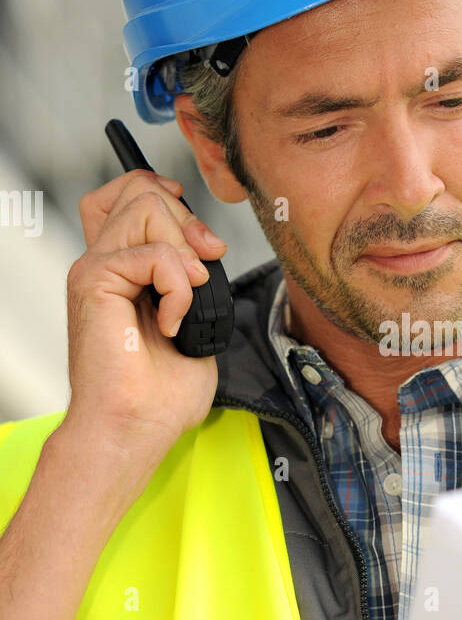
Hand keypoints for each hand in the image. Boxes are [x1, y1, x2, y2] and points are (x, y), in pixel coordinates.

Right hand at [64, 168, 227, 452]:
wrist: (134, 428)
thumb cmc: (158, 395)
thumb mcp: (195, 325)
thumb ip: (196, 284)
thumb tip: (208, 255)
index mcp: (123, 269)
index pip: (133, 195)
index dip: (171, 200)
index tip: (203, 243)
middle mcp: (104, 262)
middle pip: (142, 190)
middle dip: (189, 222)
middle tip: (203, 271)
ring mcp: (96, 269)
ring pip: (146, 207)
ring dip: (184, 252)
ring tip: (187, 298)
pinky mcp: (94, 282)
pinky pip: (154, 255)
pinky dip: (179, 288)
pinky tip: (172, 322)